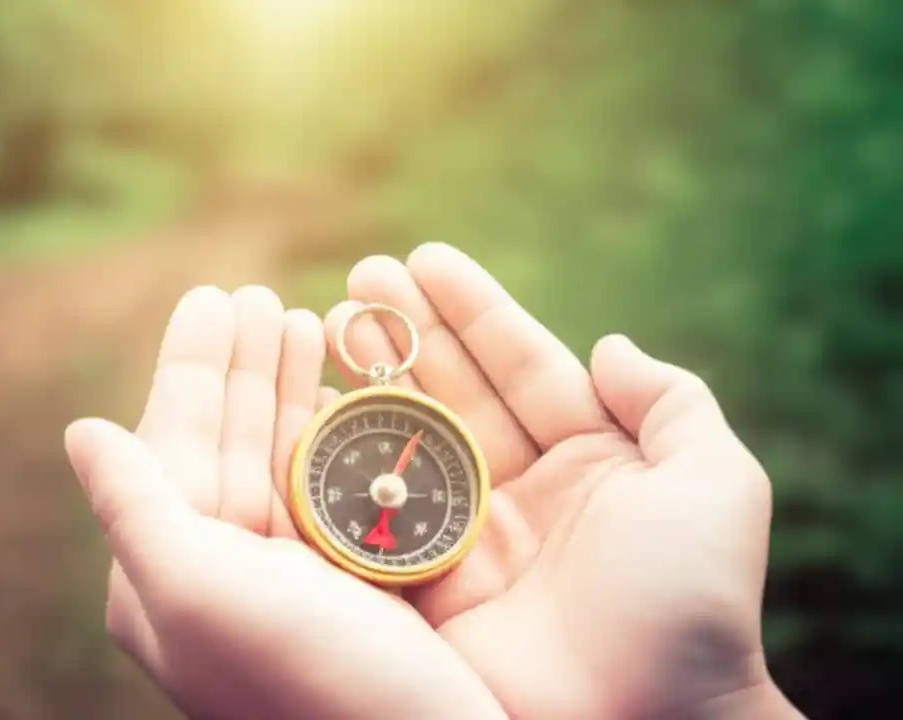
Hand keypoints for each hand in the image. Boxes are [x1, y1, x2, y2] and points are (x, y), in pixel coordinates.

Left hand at [65, 286, 504, 718]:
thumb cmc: (310, 681)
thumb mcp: (200, 593)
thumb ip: (134, 508)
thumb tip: (77, 430)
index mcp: (167, 579)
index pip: (167, 447)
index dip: (189, 369)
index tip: (212, 296)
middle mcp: (220, 577)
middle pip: (224, 442)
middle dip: (242, 367)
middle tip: (261, 293)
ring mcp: (287, 579)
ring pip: (279, 457)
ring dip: (288, 386)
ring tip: (304, 318)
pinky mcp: (348, 582)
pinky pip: (331, 485)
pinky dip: (337, 430)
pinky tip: (347, 386)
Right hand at [331, 244, 799, 717]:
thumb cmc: (691, 604)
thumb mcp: (715, 486)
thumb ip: (673, 403)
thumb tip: (610, 345)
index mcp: (589, 462)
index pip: (521, 366)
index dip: (474, 310)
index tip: (424, 258)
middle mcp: (521, 494)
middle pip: (452, 394)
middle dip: (405, 332)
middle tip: (358, 278)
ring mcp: (469, 542)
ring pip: (406, 443)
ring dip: (365, 382)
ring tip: (323, 320)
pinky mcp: (424, 590)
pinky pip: (376, 514)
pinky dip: (341, 464)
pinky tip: (309, 409)